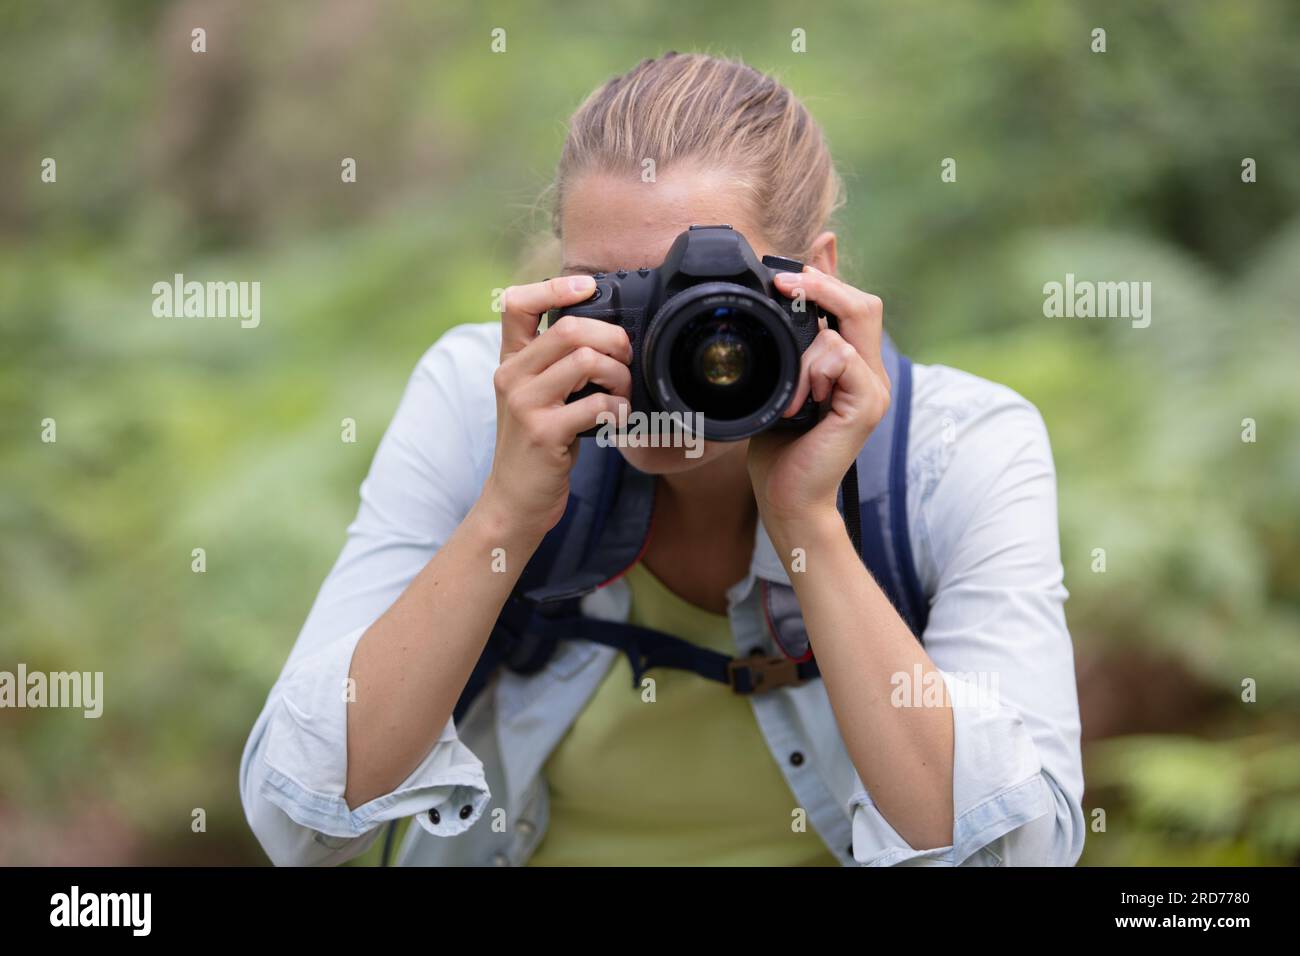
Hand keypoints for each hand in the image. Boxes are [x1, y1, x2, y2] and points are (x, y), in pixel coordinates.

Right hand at [481, 275, 632, 538]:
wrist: (514, 501)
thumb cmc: (537, 447)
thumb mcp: (535, 397)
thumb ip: (555, 365)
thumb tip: (607, 335)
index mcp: (510, 362)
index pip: (517, 303)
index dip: (555, 286)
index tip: (589, 287)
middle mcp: (511, 377)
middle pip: (569, 328)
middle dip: (612, 339)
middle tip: (626, 359)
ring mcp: (525, 405)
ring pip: (585, 360)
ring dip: (618, 375)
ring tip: (622, 393)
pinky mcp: (544, 433)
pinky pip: (595, 404)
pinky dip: (617, 408)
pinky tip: (617, 418)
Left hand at [747, 267, 890, 526]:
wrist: (788, 497)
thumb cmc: (779, 447)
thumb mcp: (778, 384)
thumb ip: (786, 347)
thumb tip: (774, 304)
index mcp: (853, 365)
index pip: (853, 303)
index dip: (830, 274)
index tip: (799, 261)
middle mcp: (870, 373)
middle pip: (863, 303)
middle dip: (822, 285)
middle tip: (783, 282)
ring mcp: (873, 388)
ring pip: (849, 326)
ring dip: (806, 347)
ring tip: (789, 389)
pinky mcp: (867, 405)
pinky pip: (844, 358)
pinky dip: (813, 371)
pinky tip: (798, 401)